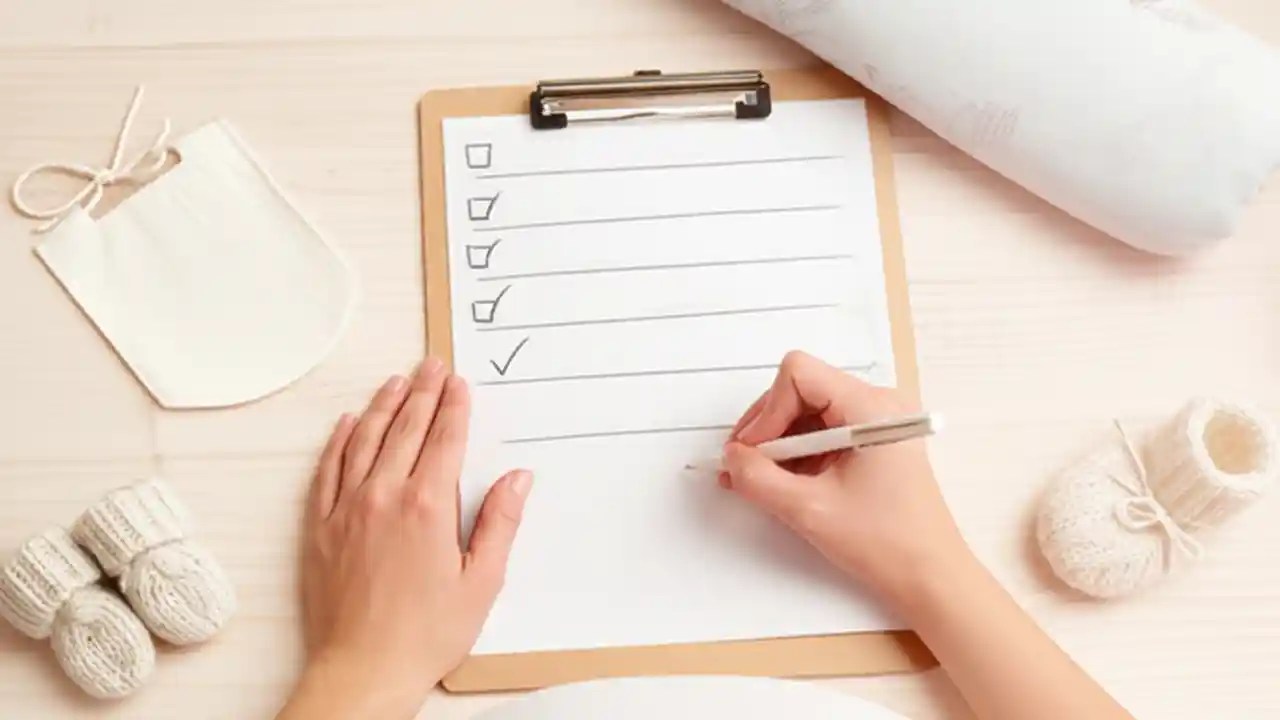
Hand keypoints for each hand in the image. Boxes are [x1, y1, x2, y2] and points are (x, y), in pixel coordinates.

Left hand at [282, 359, 531, 718]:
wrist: (363, 669)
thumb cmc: (424, 634)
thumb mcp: (481, 582)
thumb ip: (500, 523)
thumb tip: (518, 480)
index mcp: (428, 507)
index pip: (444, 439)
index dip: (454, 406)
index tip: (458, 384)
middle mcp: (384, 497)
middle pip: (406, 428)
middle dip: (423, 392)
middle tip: (431, 366)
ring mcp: (347, 509)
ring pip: (365, 440)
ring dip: (384, 405)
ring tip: (396, 381)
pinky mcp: (320, 528)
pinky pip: (328, 470)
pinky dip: (340, 441)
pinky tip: (350, 423)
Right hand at [722, 351, 966, 605]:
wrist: (930, 576)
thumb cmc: (885, 543)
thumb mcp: (809, 509)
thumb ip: (759, 478)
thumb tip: (732, 457)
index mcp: (870, 408)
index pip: (799, 374)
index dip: (767, 410)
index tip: (753, 452)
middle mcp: (877, 405)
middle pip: (801, 390)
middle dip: (767, 426)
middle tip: (744, 465)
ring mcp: (876, 423)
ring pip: (808, 412)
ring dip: (778, 443)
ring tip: (756, 479)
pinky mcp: (873, 444)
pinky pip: (823, 433)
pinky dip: (796, 454)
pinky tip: (777, 481)